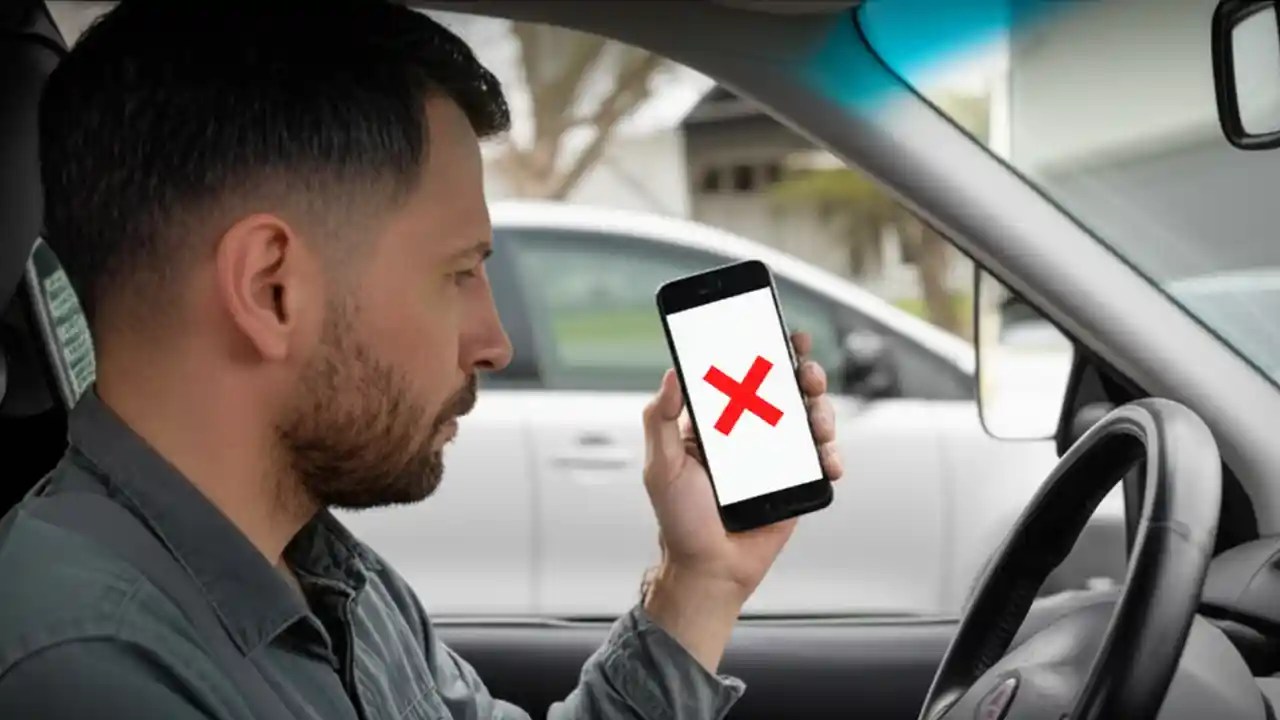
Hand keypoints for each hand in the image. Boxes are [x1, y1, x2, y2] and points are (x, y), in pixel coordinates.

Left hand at [640, 331, 842, 669]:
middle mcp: (751, 435)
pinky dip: (831, 455)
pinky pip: (823, 460)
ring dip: (822, 410)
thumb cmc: (679, 520)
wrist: (709, 570)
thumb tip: (671, 374)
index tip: (780, 332)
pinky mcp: (798, 483)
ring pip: (811, 419)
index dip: (765, 351)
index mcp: (718, 423)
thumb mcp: (660, 466)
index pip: (745, 376)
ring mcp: (778, 459)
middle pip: (787, 391)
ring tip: (816, 420)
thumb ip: (660, 419)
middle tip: (805, 372)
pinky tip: (825, 459)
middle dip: (804, 373)